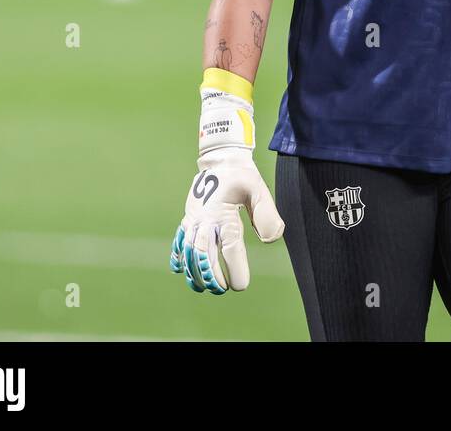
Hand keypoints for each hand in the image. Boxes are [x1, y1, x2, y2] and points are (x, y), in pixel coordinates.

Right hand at [170, 71, 284, 293]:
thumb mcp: (259, 190)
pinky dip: (179, 256)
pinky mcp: (188, 218)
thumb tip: (272, 240)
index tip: (240, 285)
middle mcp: (204, 218)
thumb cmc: (243, 177)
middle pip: (203, 253)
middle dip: (211, 275)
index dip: (234, 268)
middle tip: (222, 289)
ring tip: (204, 287)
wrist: (221, 160)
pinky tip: (182, 270)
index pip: (229, 246)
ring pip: (189, 251)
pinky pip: (179, 241)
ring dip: (195, 271)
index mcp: (223, 213)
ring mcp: (193, 219)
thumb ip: (267, 215)